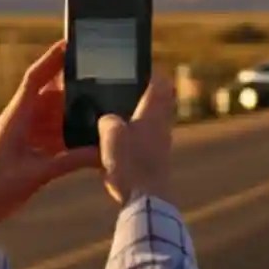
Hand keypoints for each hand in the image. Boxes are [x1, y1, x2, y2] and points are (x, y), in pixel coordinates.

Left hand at [0, 40, 98, 228]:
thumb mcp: (34, 173)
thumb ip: (69, 162)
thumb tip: (102, 153)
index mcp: (16, 117)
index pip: (35, 78)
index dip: (52, 59)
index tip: (70, 43)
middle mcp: (19, 122)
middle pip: (50, 97)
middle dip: (73, 89)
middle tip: (101, 81)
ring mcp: (21, 137)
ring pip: (52, 119)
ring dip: (72, 116)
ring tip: (101, 111)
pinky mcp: (24, 154)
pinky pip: (50, 139)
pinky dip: (67, 139)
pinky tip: (86, 143)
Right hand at [98, 76, 173, 204]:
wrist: (146, 201)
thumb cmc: (132, 164)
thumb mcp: (111, 134)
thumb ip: (107, 121)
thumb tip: (107, 121)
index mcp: (154, 113)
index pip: (161, 82)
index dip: (151, 71)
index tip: (140, 66)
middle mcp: (161, 127)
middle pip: (155, 104)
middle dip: (138, 98)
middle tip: (120, 94)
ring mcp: (158, 147)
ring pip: (145, 126)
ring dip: (131, 123)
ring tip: (108, 124)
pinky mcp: (152, 165)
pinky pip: (139, 147)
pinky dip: (126, 144)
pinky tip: (108, 152)